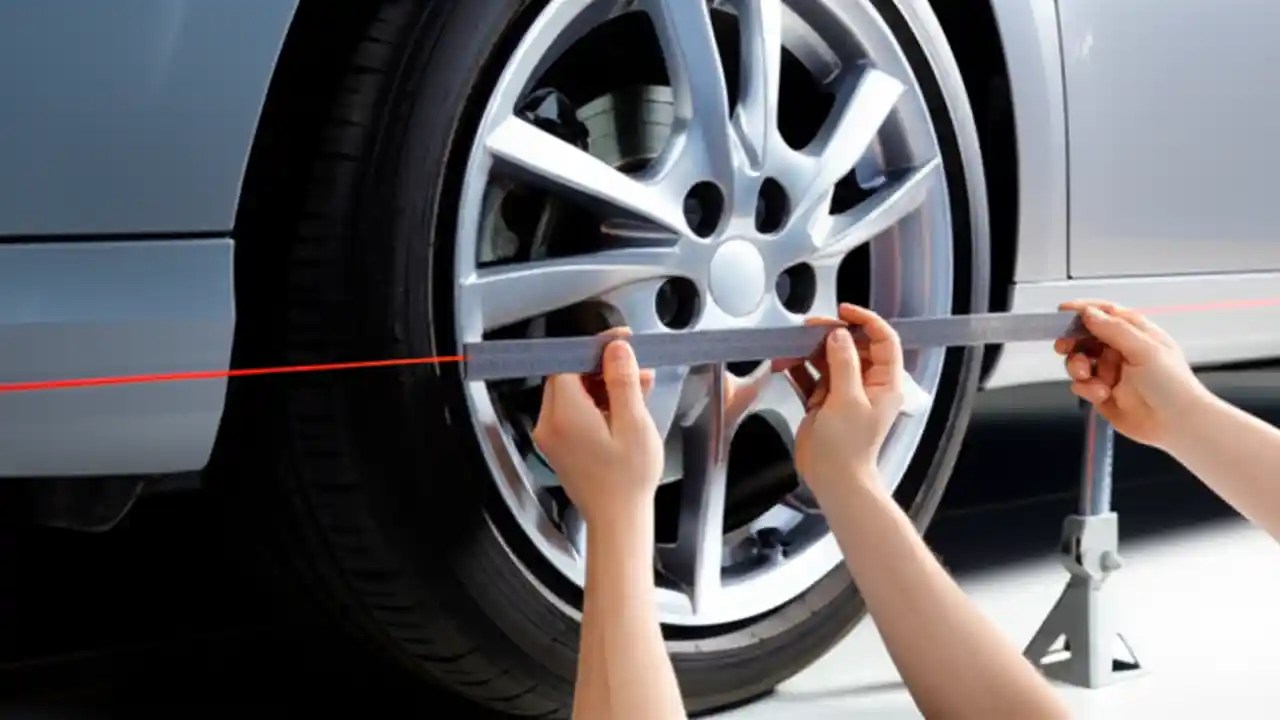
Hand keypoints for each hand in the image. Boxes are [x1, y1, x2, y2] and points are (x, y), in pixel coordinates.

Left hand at [533, 330, 661, 525]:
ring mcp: (552, 436)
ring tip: (640, 385)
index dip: (594, 347)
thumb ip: (623, 381)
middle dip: (603, 366)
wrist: (618, 520)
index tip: (622, 341)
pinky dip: (598, 402)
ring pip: (574, 392)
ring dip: (604, 384)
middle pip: (569, 375)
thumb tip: (616, 349)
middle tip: (636, 364)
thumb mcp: (634, 423)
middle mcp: (549, 423)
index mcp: (563, 415)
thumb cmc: (628, 479)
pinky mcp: (560, 445)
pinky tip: (627, 404)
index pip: (568, 362)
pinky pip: (575, 411)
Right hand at [785, 304, 904, 498]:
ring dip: (808, 352)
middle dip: (829, 336)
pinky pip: (811, 377)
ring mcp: (843, 393)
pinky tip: (783, 364)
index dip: (866, 321)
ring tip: (788, 349)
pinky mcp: (823, 402)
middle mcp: (866, 385)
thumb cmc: (848, 447)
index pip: (883, 340)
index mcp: (884, 383)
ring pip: (827, 360)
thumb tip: (838, 335)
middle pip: (851, 347)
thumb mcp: (847, 400)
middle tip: (807, 329)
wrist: (833, 480)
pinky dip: (798, 370)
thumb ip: (843, 363)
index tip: (843, 312)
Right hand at [1055, 300, 1210, 450]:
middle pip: (1086, 337)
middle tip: (1064, 347)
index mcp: (1136, 334)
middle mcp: (1121, 350)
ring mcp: (1110, 372)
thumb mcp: (1145, 350)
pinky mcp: (1102, 393)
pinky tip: (1101, 394)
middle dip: (1073, 341)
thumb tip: (1088, 313)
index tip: (1062, 311)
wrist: (1177, 425)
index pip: (1106, 313)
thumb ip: (1114, 330)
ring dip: (1077, 367)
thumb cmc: (1172, 384)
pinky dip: (1086, 388)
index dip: (1084, 309)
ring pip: (1079, 361)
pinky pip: (1081, 385)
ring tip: (1087, 376)